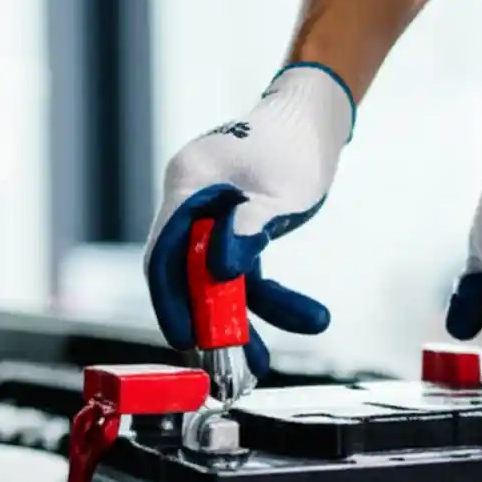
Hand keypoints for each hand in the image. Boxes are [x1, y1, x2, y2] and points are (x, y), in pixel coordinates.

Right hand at [144, 63, 354, 376]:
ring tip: (262, 360)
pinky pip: (240, 271)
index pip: (164, 252)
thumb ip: (249, 230)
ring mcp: (212, 216)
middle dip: (206, 320)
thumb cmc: (297, 144)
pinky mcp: (234, 228)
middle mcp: (192, 202)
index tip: (183, 337)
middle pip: (185, 273)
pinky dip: (262, 299)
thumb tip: (222, 273)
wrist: (317, 117)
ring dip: (240, 319)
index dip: (169, 300)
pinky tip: (295, 321)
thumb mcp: (280, 192)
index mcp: (188, 184)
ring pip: (216, 279)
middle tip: (223, 364)